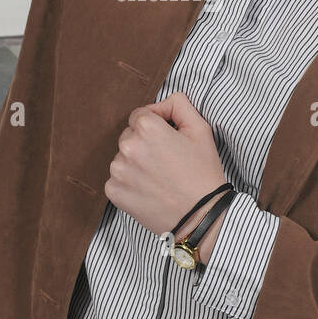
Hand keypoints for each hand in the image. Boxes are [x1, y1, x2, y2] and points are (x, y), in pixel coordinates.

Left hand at [104, 93, 227, 245]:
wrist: (201, 216)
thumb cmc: (203, 173)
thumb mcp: (201, 130)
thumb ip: (180, 105)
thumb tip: (164, 102)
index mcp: (146, 127)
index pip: (140, 115)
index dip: (156, 125)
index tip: (168, 140)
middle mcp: (128, 146)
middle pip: (129, 136)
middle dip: (144, 144)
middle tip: (166, 161)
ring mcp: (118, 170)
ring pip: (122, 158)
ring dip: (136, 163)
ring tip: (158, 177)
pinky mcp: (114, 192)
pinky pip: (116, 179)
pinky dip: (129, 183)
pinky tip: (149, 190)